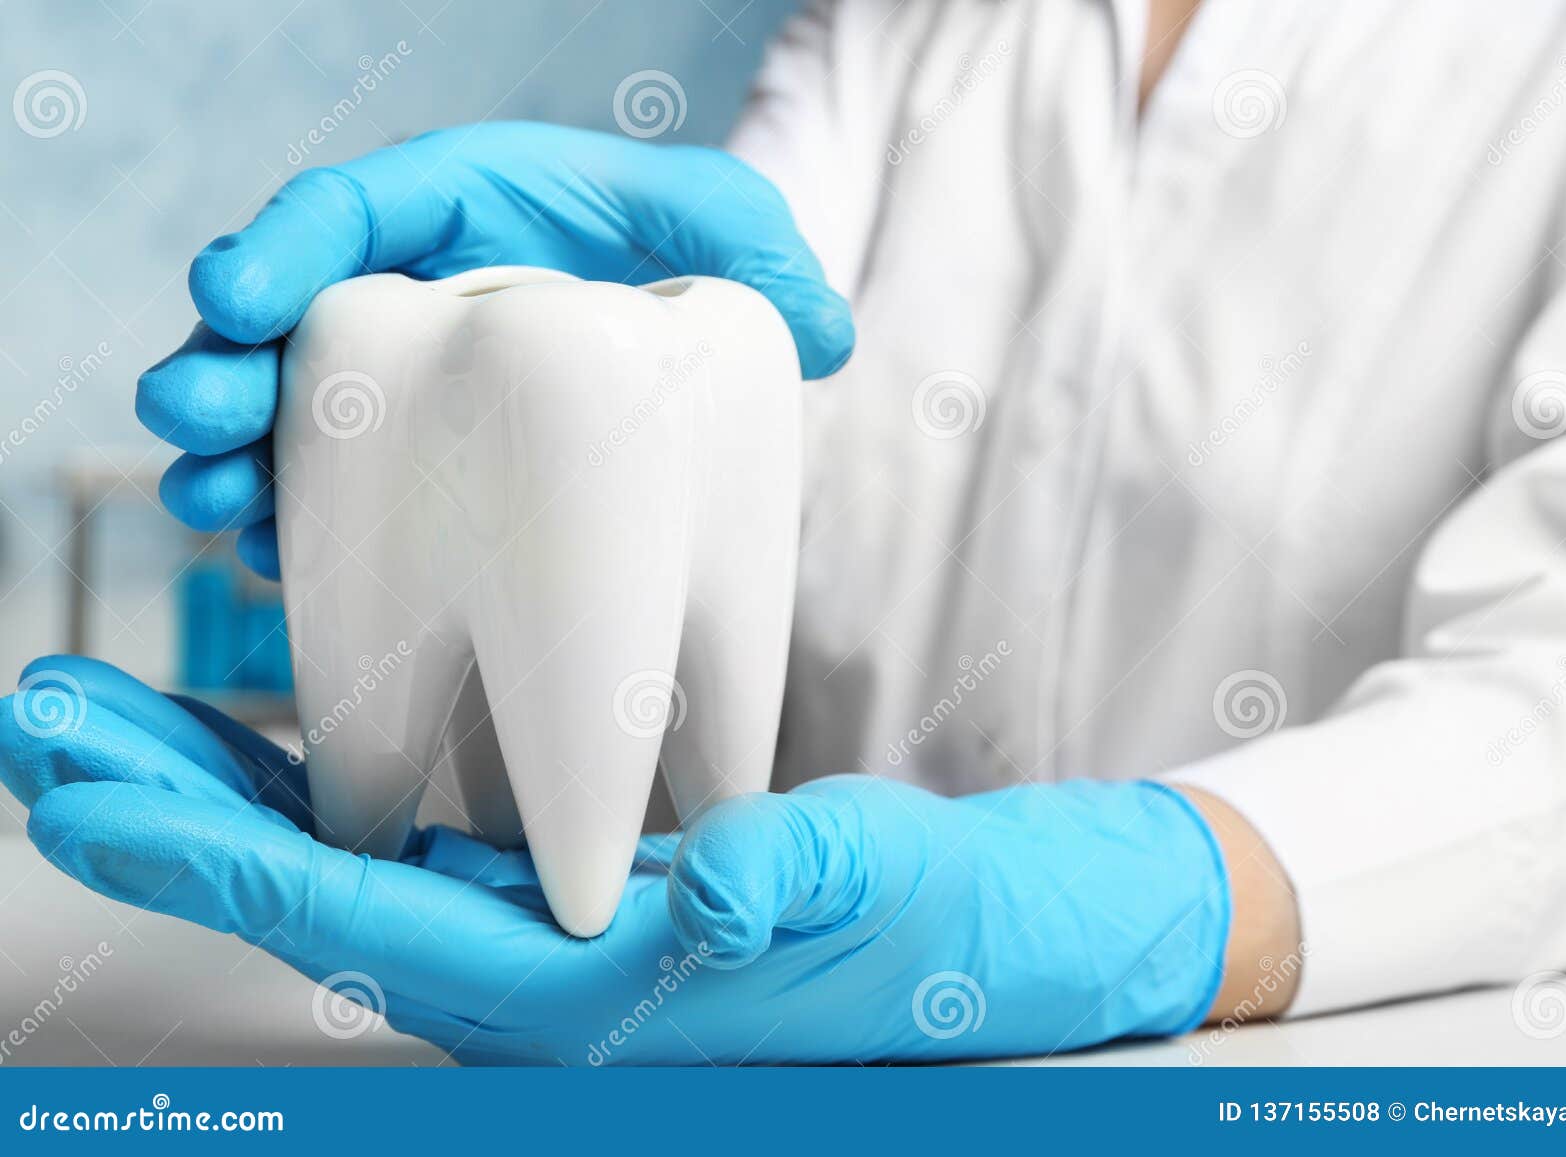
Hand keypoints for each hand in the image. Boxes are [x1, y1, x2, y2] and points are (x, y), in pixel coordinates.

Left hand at [0, 657, 1227, 1064]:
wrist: (965, 947)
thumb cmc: (913, 937)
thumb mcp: (862, 901)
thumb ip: (788, 892)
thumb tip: (716, 885)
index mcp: (561, 994)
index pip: (345, 916)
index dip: (204, 852)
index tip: (78, 780)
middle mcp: (518, 971)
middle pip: (302, 887)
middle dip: (166, 811)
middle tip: (47, 720)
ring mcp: (529, 930)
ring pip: (338, 851)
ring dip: (222, 786)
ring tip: (117, 709)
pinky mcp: (558, 886)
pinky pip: (407, 828)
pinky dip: (325, 772)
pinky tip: (278, 718)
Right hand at [136, 122, 854, 578]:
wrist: (667, 317)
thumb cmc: (677, 248)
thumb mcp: (720, 221)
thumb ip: (758, 251)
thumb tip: (823, 332)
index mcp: (453, 208)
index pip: (347, 210)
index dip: (280, 246)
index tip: (236, 292)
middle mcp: (404, 293)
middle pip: (283, 320)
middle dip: (223, 365)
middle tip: (193, 418)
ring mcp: (401, 382)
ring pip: (289, 414)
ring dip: (238, 458)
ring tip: (215, 505)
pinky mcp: (415, 457)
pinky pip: (337, 489)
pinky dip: (303, 524)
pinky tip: (285, 564)